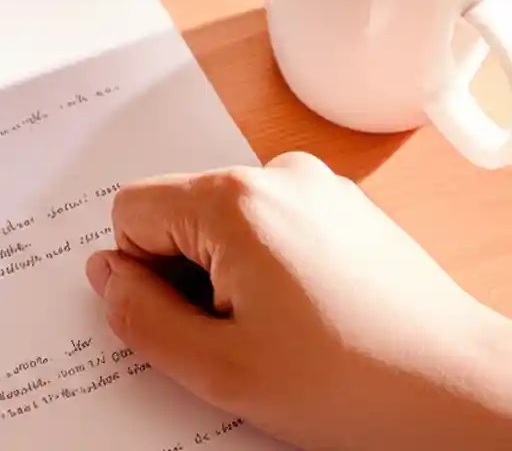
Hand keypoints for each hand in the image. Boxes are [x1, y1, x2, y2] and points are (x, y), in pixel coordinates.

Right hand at [86, 151, 511, 449]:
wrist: (464, 393)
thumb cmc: (353, 382)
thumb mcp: (217, 368)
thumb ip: (139, 316)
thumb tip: (106, 275)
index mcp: (234, 200)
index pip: (130, 211)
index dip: (141, 275)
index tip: (190, 321)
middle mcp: (275, 175)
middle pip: (177, 213)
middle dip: (187, 276)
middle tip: (238, 336)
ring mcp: (317, 188)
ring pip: (222, 225)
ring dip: (227, 277)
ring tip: (280, 332)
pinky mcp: (345, 209)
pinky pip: (268, 228)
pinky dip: (267, 270)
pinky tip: (306, 318)